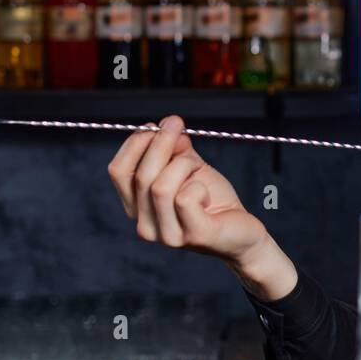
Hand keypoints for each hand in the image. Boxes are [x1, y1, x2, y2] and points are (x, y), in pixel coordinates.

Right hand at [107, 115, 296, 300]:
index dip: (134, 144)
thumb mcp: (190, 168)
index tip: (155, 125)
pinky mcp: (194, 236)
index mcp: (138, 207)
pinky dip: (199, 185)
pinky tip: (207, 195)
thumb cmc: (212, 200)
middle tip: (176, 123)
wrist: (242, 232)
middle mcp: (146, 225)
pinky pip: (185, 198)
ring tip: (198, 170)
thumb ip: (176, 149)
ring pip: (162, 187)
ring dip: (184, 165)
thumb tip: (168, 127)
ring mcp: (168, 235)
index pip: (118, 172)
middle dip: (161, 142)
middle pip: (141, 176)